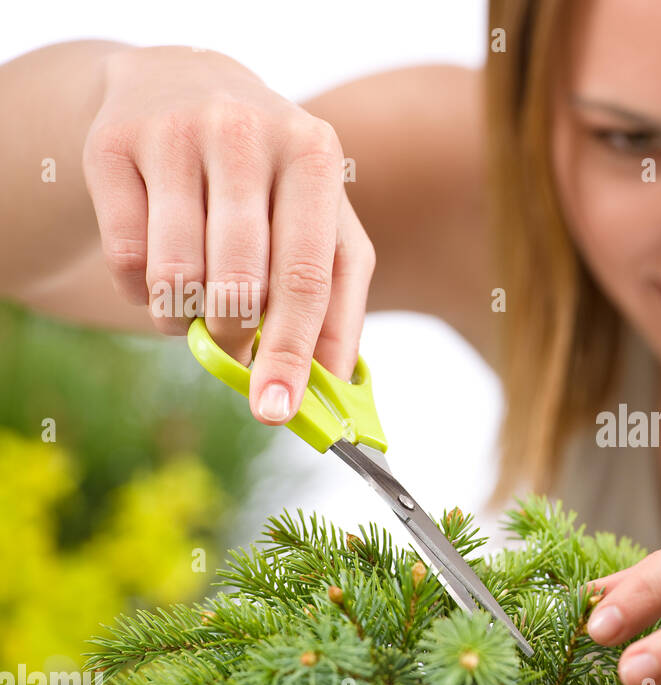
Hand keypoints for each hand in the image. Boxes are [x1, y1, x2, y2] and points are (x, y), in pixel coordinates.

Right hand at [83, 45, 374, 422]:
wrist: (182, 86)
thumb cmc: (271, 182)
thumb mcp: (320, 224)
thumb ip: (336, 301)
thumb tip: (333, 386)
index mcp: (314, 155)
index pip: (307, 276)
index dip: (293, 353)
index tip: (279, 410)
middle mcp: (247, 134)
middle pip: (241, 282)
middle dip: (235, 339)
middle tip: (232, 354)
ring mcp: (176, 133)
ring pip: (177, 276)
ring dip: (184, 318)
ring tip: (196, 307)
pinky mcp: (112, 144)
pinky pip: (126, 259)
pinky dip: (142, 292)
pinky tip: (160, 270)